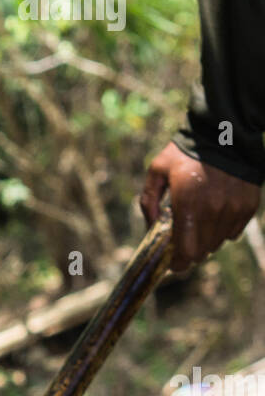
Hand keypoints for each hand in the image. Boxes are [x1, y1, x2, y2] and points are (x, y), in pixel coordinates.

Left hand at [140, 141, 259, 272]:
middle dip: (190, 253)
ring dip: (206, 241)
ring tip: (199, 225)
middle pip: (201, 252)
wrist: (225, 131)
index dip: (178, 264)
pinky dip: (223, 230)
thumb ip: (148, 201)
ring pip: (217, 244)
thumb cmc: (186, 151)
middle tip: (183, 244)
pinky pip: (233, 232)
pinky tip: (216, 215)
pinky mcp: (248, 206)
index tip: (173, 264)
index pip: (185, 252)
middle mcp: (213, 210)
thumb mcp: (157, 171)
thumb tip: (151, 227)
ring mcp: (233, 209)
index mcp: (187, 204)